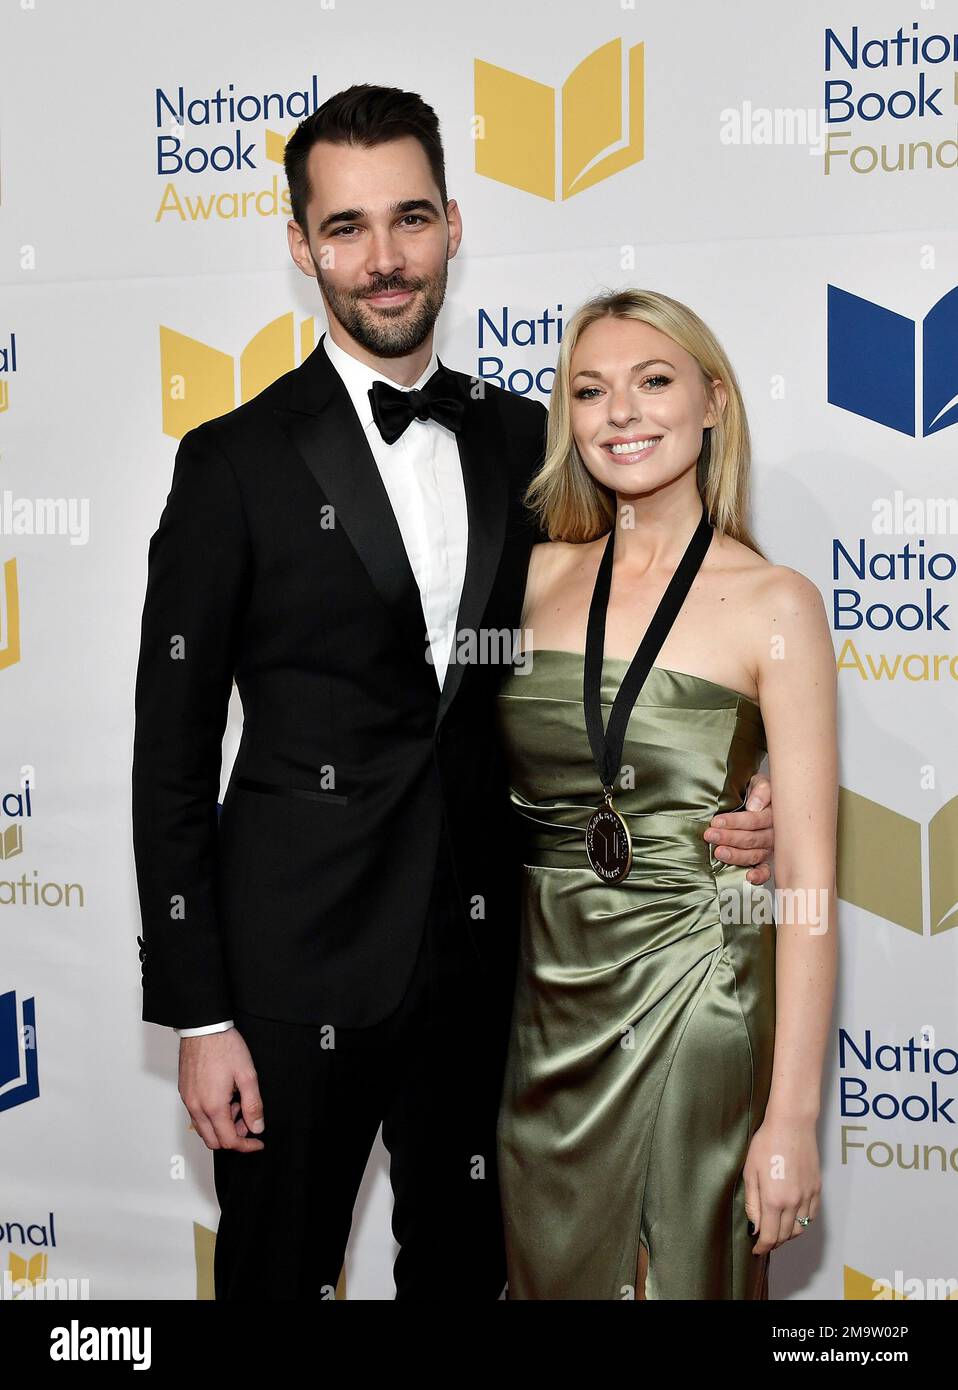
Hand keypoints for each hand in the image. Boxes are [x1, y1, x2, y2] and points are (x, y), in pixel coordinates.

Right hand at [178, 1027, 264, 1151]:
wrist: (203, 1027)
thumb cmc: (224, 1046)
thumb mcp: (247, 1075)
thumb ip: (253, 1105)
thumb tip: (256, 1127)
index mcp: (213, 1106)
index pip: (229, 1141)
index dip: (246, 1146)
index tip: (257, 1142)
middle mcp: (196, 1107)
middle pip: (213, 1141)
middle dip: (233, 1137)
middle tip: (247, 1120)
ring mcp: (188, 1100)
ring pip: (204, 1129)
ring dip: (222, 1126)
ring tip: (237, 1102)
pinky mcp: (184, 1092)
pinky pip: (197, 1115)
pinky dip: (211, 1115)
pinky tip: (224, 1097)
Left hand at [704, 773, 772, 884]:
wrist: (762, 797)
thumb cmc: (758, 791)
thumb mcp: (759, 782)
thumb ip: (761, 790)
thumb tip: (754, 806)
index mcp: (774, 813)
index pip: (755, 820)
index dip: (735, 822)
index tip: (717, 822)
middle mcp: (773, 832)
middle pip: (752, 839)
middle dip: (729, 838)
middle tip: (710, 835)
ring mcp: (770, 847)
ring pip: (755, 855)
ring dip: (736, 856)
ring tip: (719, 853)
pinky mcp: (765, 859)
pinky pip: (766, 870)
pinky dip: (759, 876)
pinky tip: (749, 877)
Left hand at [743, 1110, 821, 1254]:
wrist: (791, 1124)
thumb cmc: (767, 1143)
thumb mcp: (750, 1172)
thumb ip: (752, 1203)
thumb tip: (754, 1226)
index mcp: (773, 1200)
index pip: (770, 1236)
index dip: (762, 1247)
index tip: (756, 1250)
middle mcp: (793, 1202)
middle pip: (786, 1235)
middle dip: (774, 1242)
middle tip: (764, 1239)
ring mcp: (807, 1196)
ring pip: (800, 1228)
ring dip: (788, 1234)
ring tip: (777, 1229)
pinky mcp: (817, 1188)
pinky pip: (811, 1215)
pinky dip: (802, 1222)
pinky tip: (793, 1216)